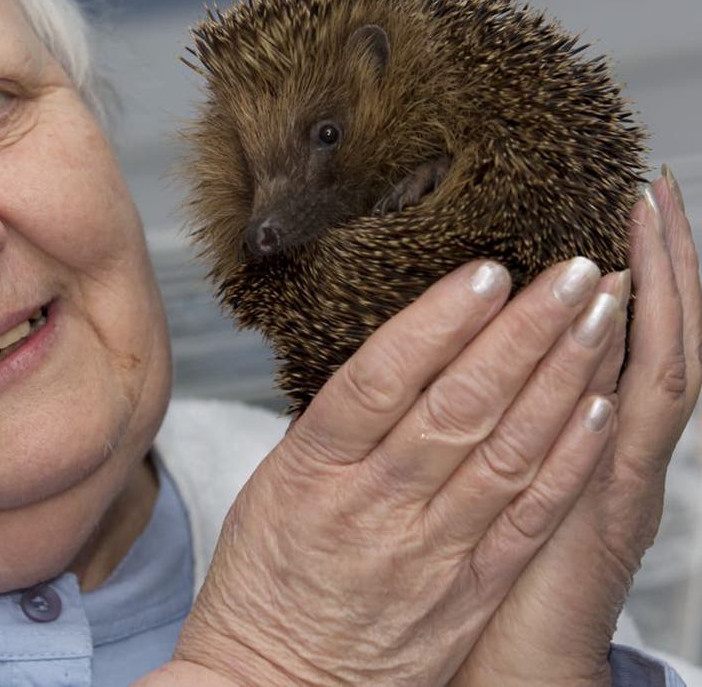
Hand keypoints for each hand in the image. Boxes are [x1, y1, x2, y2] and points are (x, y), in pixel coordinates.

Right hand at [154, 254, 621, 685]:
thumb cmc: (264, 582)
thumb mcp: (270, 488)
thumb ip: (333, 428)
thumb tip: (400, 353)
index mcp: (311, 471)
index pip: (379, 379)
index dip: (437, 323)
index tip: (484, 270)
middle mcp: (374, 506)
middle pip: (458, 406)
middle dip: (522, 333)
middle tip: (570, 271)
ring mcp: (429, 553)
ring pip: (507, 453)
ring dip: (561, 381)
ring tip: (600, 318)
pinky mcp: (469, 592)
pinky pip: (527, 520)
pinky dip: (567, 462)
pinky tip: (598, 410)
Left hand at [453, 170, 701, 686]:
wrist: (502, 672)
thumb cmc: (454, 583)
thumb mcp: (469, 487)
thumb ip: (477, 428)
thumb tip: (443, 358)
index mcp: (575, 445)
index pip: (609, 344)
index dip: (623, 281)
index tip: (612, 220)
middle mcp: (611, 453)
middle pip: (649, 340)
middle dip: (652, 266)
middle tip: (648, 194)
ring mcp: (620, 480)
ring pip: (658, 368)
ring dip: (661, 294)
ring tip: (656, 221)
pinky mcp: (615, 511)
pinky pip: (640, 429)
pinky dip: (643, 370)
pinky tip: (636, 316)